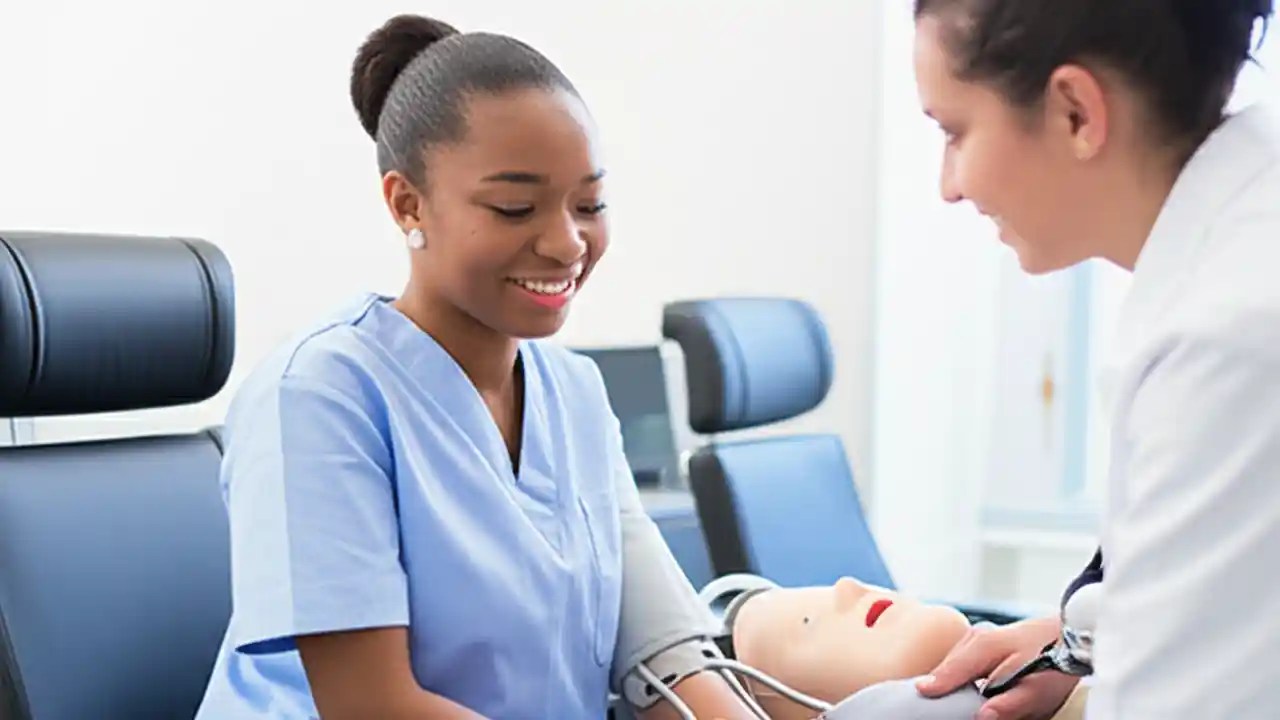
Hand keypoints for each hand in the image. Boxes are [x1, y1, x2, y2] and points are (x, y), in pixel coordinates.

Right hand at [915, 617, 1079, 719]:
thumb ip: (1009, 705)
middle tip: (935, 703)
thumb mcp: (1037, 691)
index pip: (951, 670)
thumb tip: (982, 716)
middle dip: (941, 685)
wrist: (1069, 636)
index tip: (921, 692)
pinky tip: (964, 686)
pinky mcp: (982, 640)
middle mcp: (975, 637)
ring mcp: (977, 636)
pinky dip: (958, 673)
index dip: (936, 685)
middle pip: (947, 666)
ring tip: (947, 696)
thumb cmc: (1054, 663)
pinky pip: (961, 658)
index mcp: (984, 647)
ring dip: (950, 679)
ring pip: (953, 661)